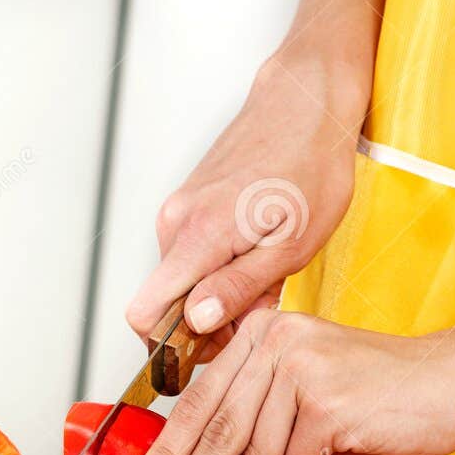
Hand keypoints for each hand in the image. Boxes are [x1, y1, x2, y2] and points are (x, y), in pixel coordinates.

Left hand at [124, 312, 454, 454]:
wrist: (454, 380)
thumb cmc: (381, 395)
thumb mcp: (305, 399)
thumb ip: (257, 427)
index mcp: (259, 334)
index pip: (200, 399)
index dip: (167, 450)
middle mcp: (273, 341)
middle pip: (213, 426)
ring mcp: (301, 368)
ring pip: (249, 453)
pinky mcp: (328, 402)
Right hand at [126, 56, 364, 345]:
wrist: (307, 104)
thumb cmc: (311, 166)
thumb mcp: (292, 245)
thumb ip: (240, 287)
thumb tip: (198, 321)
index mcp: (197, 237)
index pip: (144, 313)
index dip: (173, 346)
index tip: (212, 350)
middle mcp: (175, 222)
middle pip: (166, 302)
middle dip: (208, 320)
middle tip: (261, 305)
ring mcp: (178, 210)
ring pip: (181, 279)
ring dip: (217, 292)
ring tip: (266, 272)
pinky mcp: (188, 203)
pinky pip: (189, 254)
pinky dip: (218, 267)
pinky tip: (256, 252)